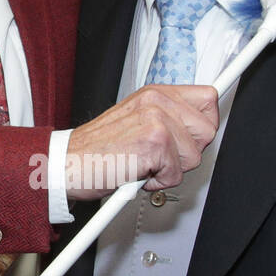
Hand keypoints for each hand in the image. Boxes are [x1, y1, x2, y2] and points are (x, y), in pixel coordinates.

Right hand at [65, 84, 218, 200]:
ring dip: (170, 169)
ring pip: (194, 155)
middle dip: (188, 152)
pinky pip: (176, 174)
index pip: (207, 97)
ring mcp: (156, 120)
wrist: (67, 164)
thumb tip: (198, 129)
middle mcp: (157, 101)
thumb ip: (167, 119)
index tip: (200, 132)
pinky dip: (157, 182)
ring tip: (144, 164)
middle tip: (160, 156)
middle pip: (208, 130)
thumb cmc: (97, 150)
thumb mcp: (135, 121)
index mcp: (155, 93)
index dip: (207, 121)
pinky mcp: (154, 143)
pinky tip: (137, 173)